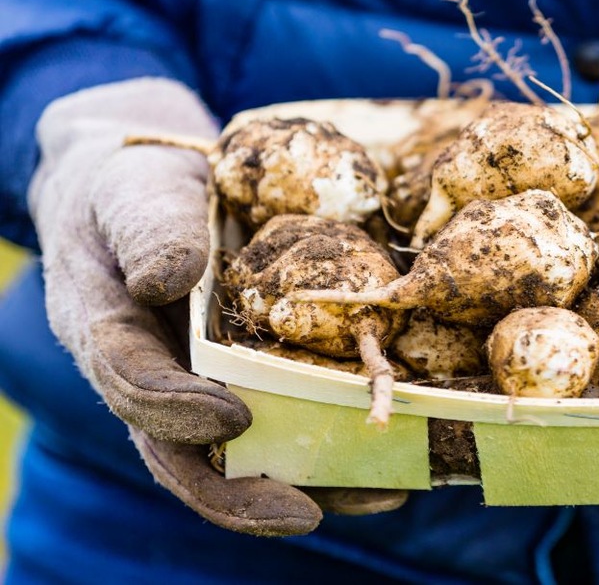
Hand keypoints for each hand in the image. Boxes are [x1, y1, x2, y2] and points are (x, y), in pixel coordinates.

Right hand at [28, 78, 405, 534]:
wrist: (151, 191)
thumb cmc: (138, 188)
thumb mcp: (138, 192)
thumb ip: (150, 231)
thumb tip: (168, 279)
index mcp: (108, 329)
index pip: (131, 381)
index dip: (174, 407)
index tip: (230, 415)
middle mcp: (151, 376)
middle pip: (179, 451)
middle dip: (236, 492)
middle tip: (300, 511)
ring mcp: (198, 387)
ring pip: (235, 458)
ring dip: (300, 485)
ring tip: (372, 500)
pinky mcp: (245, 383)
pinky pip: (281, 430)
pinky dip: (328, 456)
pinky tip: (389, 473)